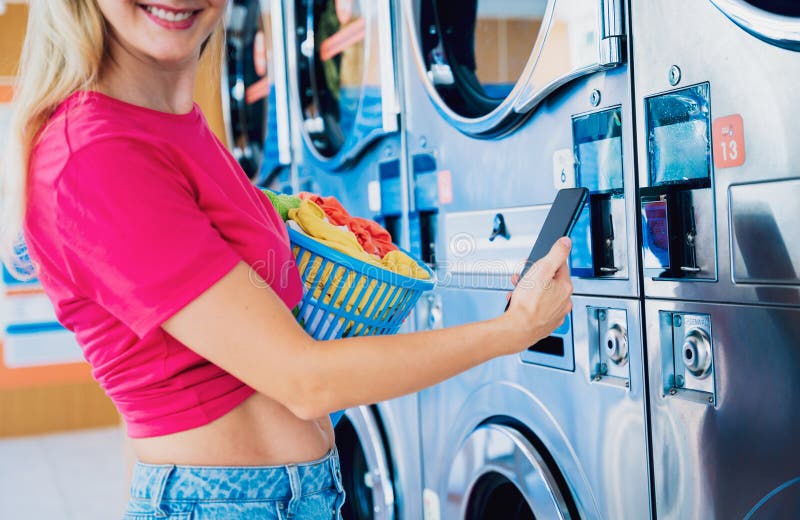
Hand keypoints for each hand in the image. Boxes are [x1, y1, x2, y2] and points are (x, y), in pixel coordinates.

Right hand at [503, 237, 572, 353]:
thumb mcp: (542, 270)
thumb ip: (556, 254)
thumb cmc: (528, 304)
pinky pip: (538, 309)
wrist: (518, 330)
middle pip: (550, 282)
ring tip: (518, 292)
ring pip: (543, 296)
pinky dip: (529, 305)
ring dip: (529, 291)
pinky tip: (519, 304)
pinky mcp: (546, 324)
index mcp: (565, 287)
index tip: (535, 265)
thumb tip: (566, 243)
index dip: (545, 262)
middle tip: (523, 279)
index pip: (560, 266)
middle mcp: (564, 302)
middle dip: (534, 277)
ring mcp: (555, 314)